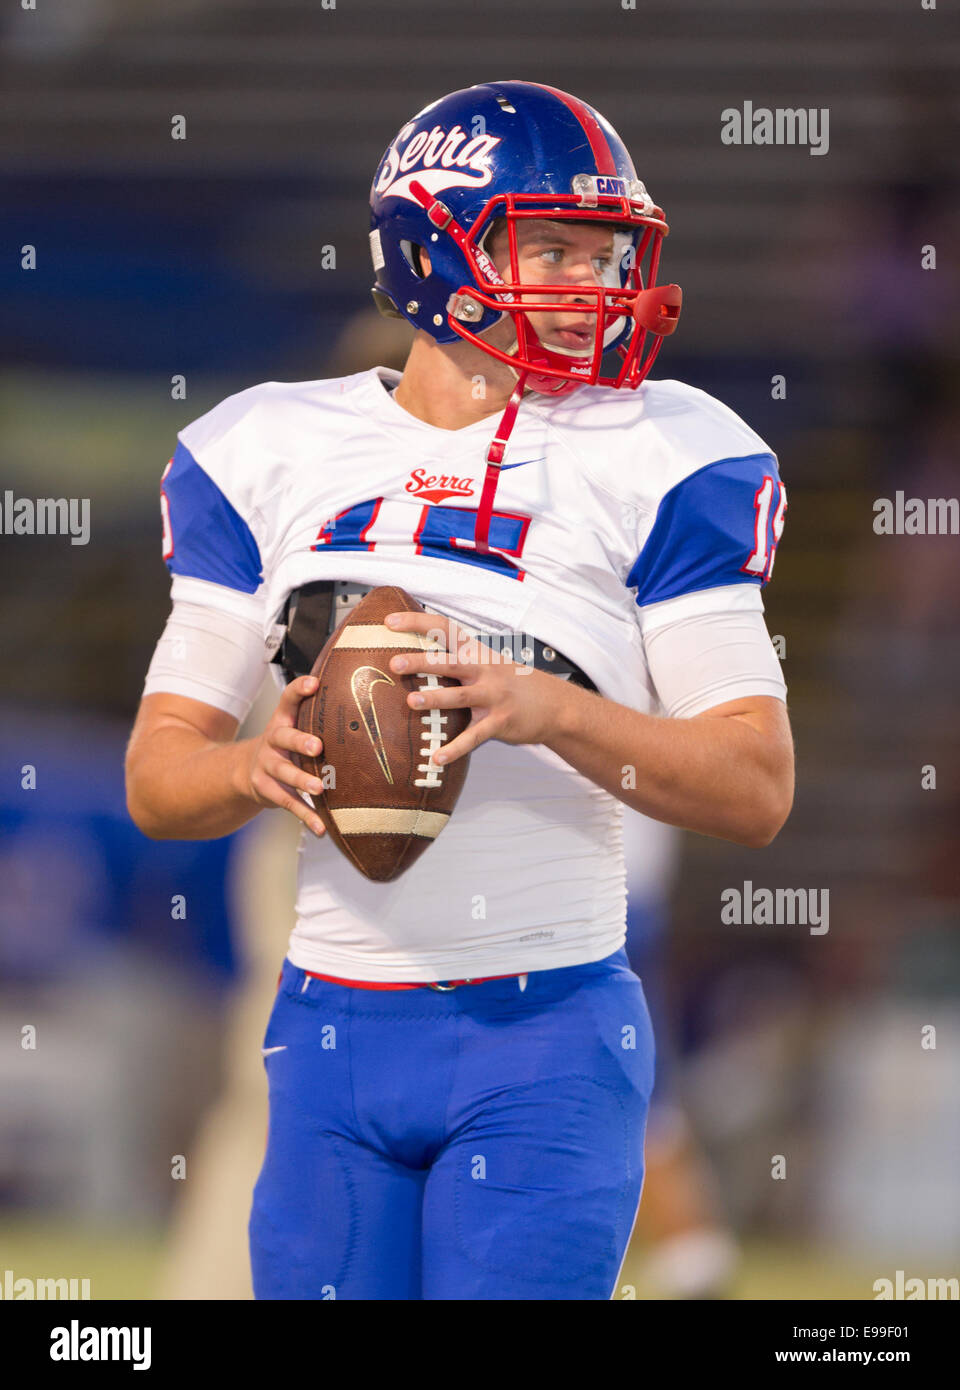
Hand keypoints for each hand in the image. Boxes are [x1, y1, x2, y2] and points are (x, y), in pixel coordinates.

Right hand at [238, 675, 326, 835]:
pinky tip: (321, 828)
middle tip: (318, 746)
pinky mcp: (267, 790)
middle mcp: (272, 740)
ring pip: (283, 772)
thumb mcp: (293, 727)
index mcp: (282, 720)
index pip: (287, 699)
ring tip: (320, 788)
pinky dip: (305, 816)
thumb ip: (317, 717)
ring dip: (302, 780)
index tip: (314, 682)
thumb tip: (366, 707)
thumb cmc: (286, 746)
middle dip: (299, 741)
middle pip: (282, 737)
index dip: (299, 689)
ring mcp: (267, 765)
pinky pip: (287, 803)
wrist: (246, 772)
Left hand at [384, 610, 571, 765]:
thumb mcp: (488, 664)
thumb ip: (458, 662)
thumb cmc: (512, 684)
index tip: (390, 622)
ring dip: (435, 699)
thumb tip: (416, 660)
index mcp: (477, 653)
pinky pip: (474, 737)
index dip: (417, 623)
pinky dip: (455, 748)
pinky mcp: (500, 722)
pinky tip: (436, 757)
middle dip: (422, 662)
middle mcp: (484, 671)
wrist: (554, 705)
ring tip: (411, 701)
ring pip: (459, 697)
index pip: (444, 630)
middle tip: (395, 662)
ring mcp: (493, 697)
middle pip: (449, 662)